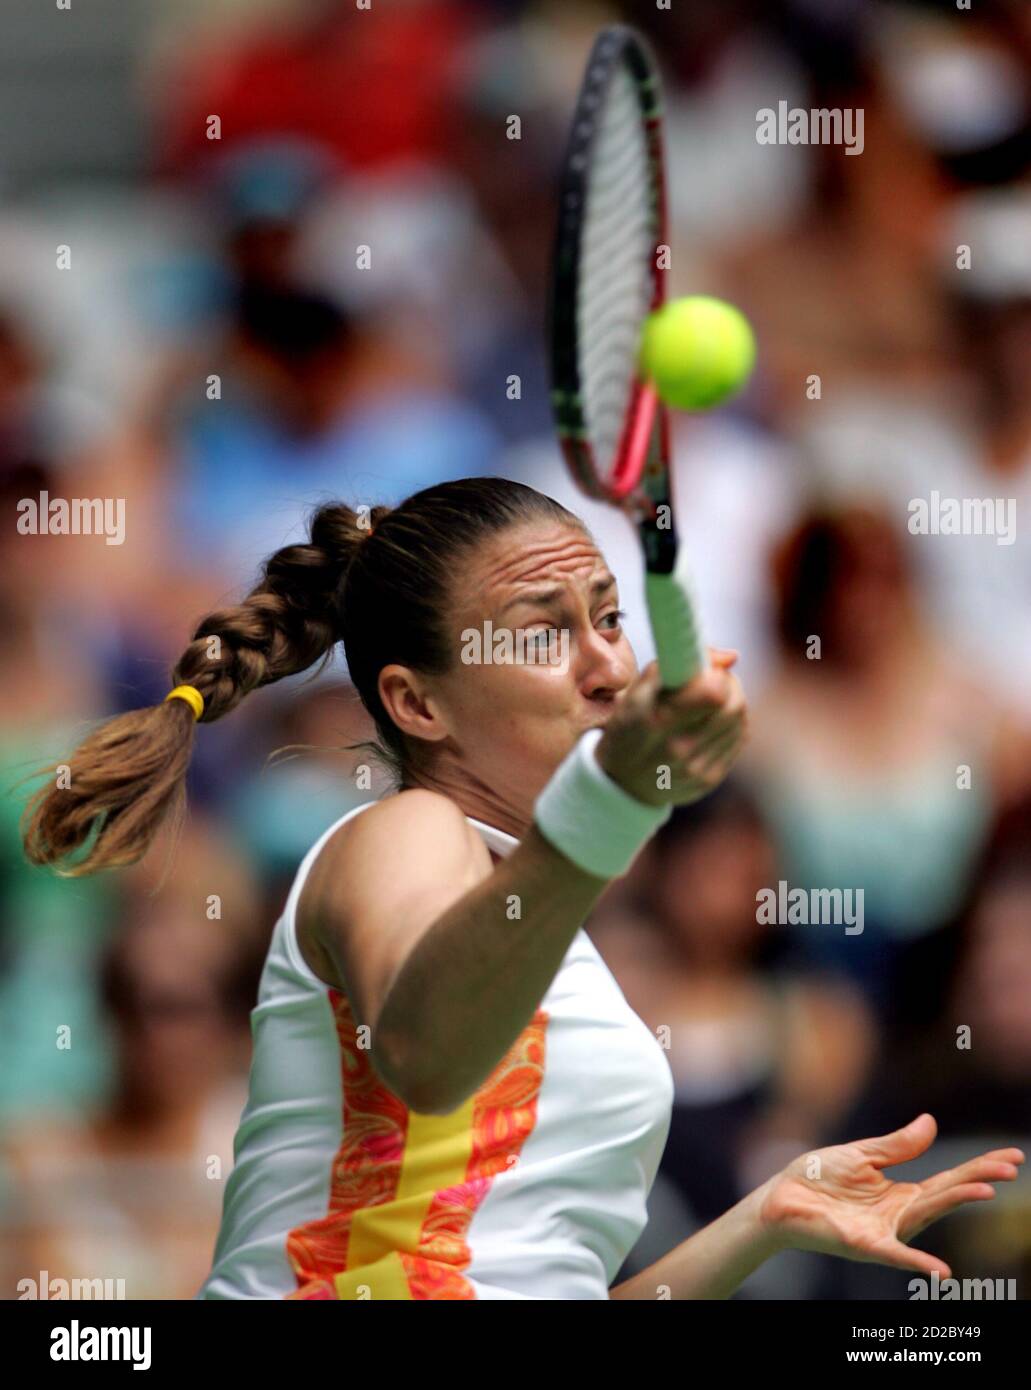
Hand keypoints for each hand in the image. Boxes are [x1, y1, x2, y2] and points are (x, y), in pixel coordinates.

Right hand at [596, 647, 746, 806]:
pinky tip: (713, 723)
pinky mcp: (709, 780)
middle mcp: (678, 749)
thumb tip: (731, 657)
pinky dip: (732, 725)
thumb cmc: (630, 726)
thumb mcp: (637, 691)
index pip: (713, 693)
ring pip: (740, 722)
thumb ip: (677, 662)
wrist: (621, 781)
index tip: (707, 671)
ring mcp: (695, 768)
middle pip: (734, 706)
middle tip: (715, 680)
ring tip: (712, 702)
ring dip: (733, 703)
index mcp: (657, 721)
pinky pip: (738, 740)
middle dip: (730, 685)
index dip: (716, 675)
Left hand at [755, 1113, 1024, 1277]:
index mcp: (901, 1192)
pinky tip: (940, 1269)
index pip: (948, 1178)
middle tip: (1010, 1167)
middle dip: (978, 1178)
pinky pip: (894, 1254)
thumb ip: (897, 1145)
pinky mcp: (864, 1243)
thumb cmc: (819, 1178)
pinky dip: (917, 1261)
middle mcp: (900, 1214)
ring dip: (957, 1201)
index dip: (978, 1167)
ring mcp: (886, 1230)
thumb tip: (932, 1122)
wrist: (781, 1197)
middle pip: (946, 1193)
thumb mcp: (862, 1155)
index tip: (1010, 1157)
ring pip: (928, 1213)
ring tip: (986, 1189)